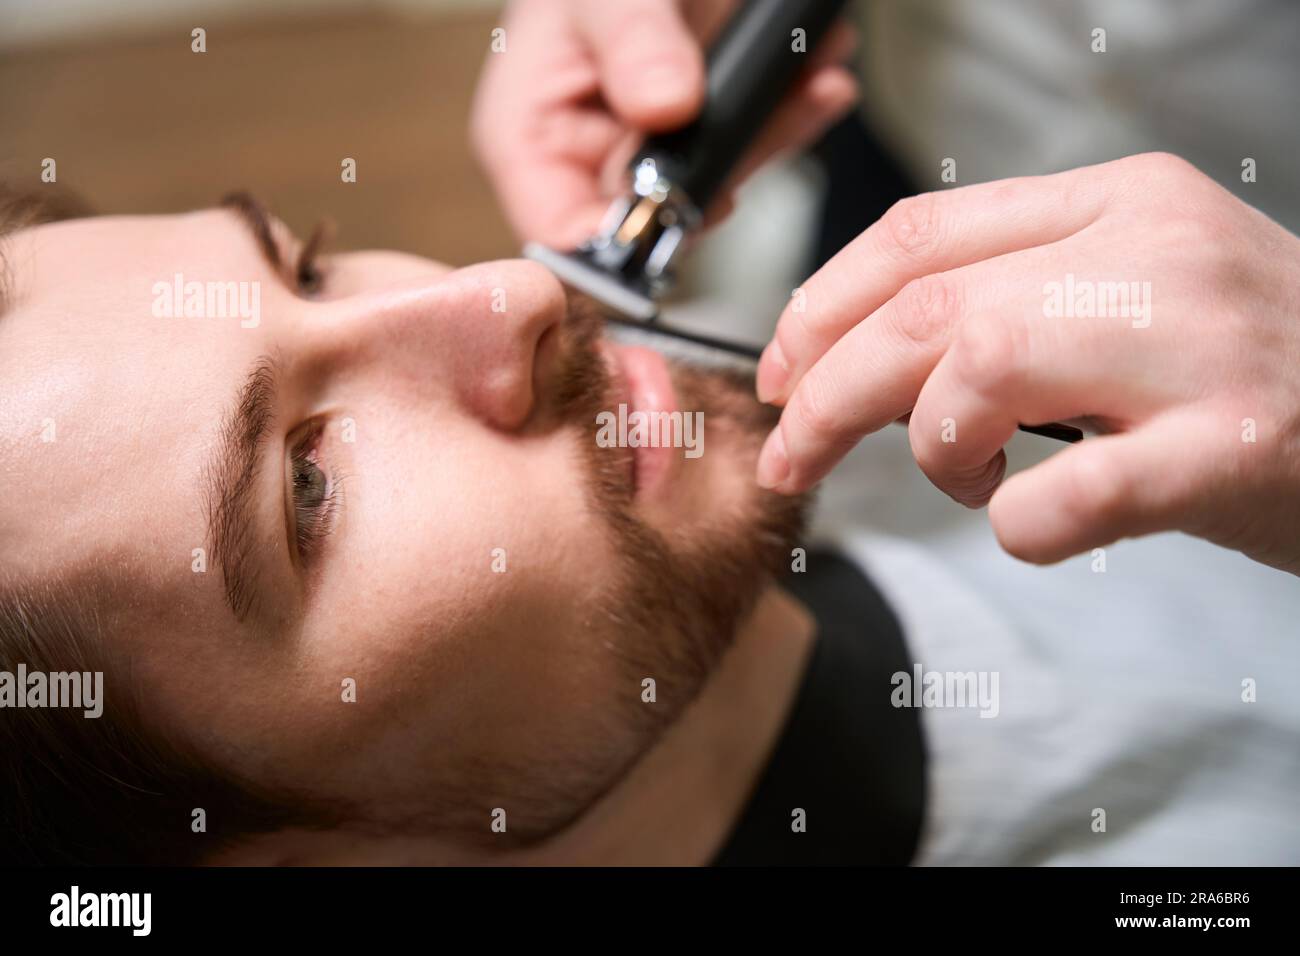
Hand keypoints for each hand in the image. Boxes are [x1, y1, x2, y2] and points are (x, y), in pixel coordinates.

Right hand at [470, 0, 857, 247]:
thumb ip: (630, 42)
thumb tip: (666, 106)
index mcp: (533, 138)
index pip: (565, 236)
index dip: (623, 246)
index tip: (685, 212)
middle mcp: (589, 159)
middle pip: (654, 220)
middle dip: (724, 178)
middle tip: (771, 131)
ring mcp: (649, 152)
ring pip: (717, 190)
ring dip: (771, 140)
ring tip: (816, 89)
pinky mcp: (699, 136)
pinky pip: (750, 150)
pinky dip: (792, 116)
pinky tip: (820, 84)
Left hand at [754, 152, 1299, 574]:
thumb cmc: (1251, 366)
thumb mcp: (1133, 290)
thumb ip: (1013, 297)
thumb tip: (863, 355)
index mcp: (1117, 205)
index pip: (922, 234)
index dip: (822, 306)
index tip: (779, 371)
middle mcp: (1153, 254)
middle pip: (927, 308)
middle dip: (829, 392)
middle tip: (795, 454)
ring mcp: (1199, 345)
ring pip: (982, 367)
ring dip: (937, 447)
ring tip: (973, 478)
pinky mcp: (1235, 446)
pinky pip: (1075, 491)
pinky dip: (1021, 524)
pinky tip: (1033, 523)